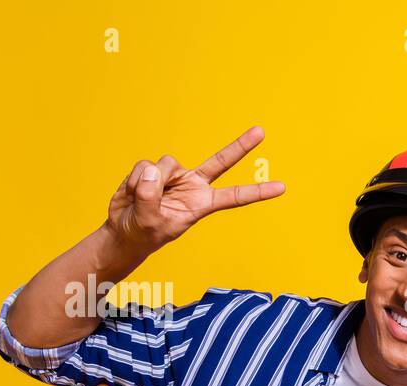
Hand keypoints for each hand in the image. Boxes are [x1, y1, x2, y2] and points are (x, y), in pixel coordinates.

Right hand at [105, 126, 285, 254]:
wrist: (124, 230)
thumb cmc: (143, 233)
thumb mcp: (150, 221)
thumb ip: (151, 195)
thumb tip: (152, 170)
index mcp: (203, 204)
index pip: (235, 197)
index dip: (257, 192)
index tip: (282, 188)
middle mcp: (194, 185)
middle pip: (221, 162)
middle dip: (241, 146)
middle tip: (261, 131)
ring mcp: (175, 175)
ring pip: (166, 164)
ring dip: (149, 182)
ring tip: (141, 200)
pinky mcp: (154, 169)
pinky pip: (144, 166)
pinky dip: (134, 179)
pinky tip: (132, 192)